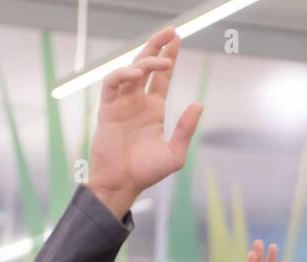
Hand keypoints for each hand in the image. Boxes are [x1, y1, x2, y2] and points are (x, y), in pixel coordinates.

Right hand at [87, 25, 202, 219]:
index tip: (177, 40)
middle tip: (171, 32)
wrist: (123, 184)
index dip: (169, 57)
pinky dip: (123, 74)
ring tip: (163, 58)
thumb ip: (186, 127)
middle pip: (146, 65)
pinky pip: (112, 83)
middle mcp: (137, 102)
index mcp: (153, 109)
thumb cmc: (147, 172)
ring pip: (131, 70)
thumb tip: (198, 103)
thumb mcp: (175, 152)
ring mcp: (122, 103)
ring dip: (146, 60)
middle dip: (157, 46)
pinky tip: (138, 72)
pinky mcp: (108, 108)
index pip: (162, 77)